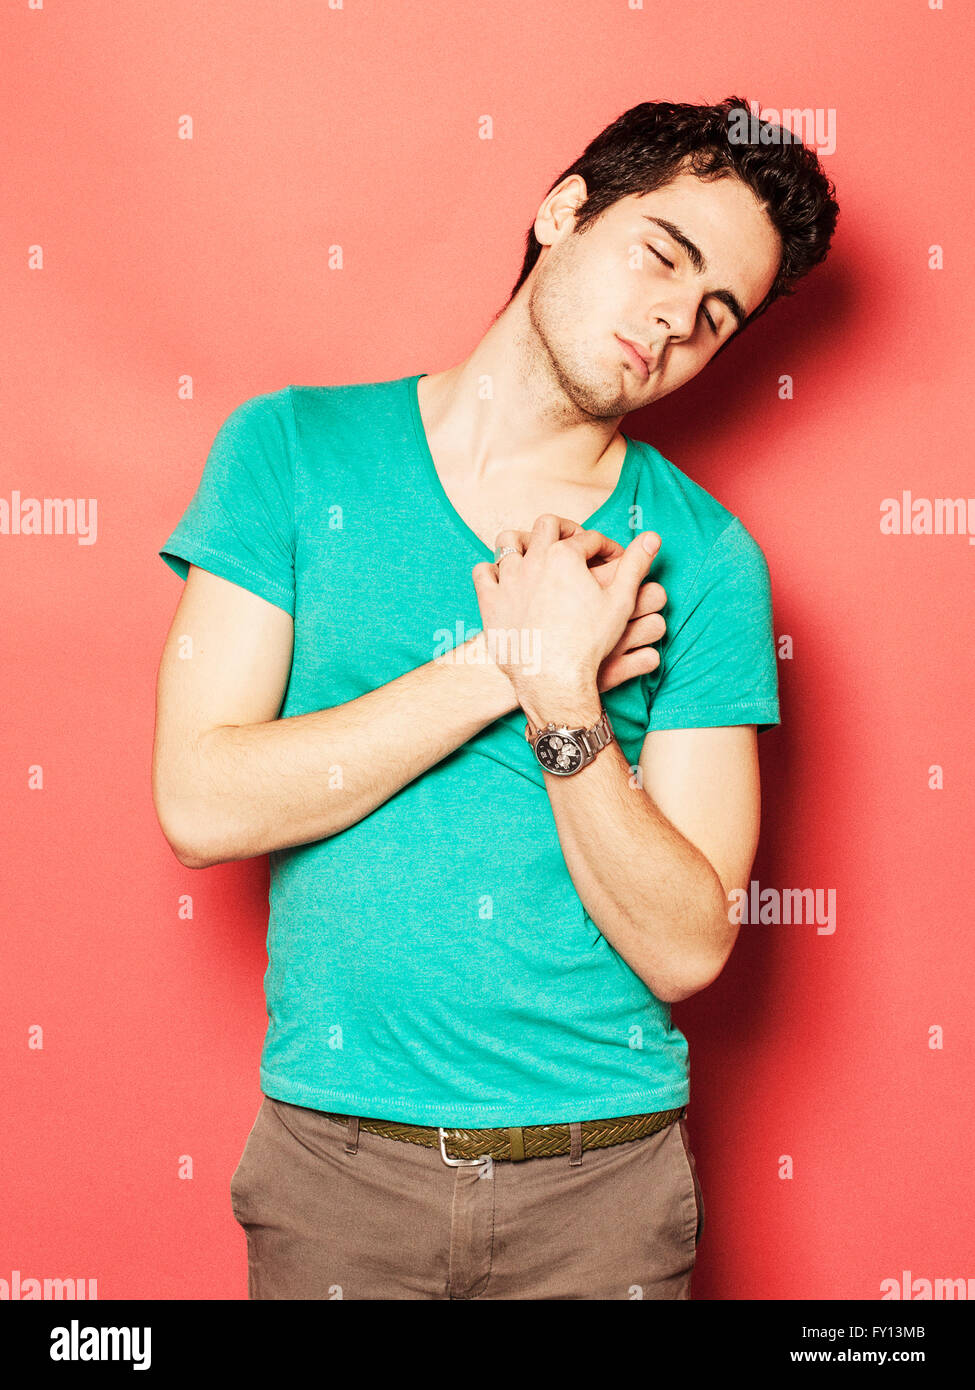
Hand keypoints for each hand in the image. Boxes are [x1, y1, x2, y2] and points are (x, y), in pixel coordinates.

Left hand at [471, 513, 662, 713]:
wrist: (553, 679)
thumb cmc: (589, 643)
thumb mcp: (621, 602)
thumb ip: (636, 565)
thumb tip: (653, 537)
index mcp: (566, 555)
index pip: (589, 538)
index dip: (606, 547)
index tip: (612, 560)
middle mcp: (534, 559)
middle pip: (546, 525)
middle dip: (565, 530)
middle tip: (574, 544)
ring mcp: (508, 579)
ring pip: (509, 541)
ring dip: (524, 542)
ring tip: (536, 554)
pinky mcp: (490, 601)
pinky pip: (483, 572)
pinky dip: (492, 570)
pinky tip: (505, 579)